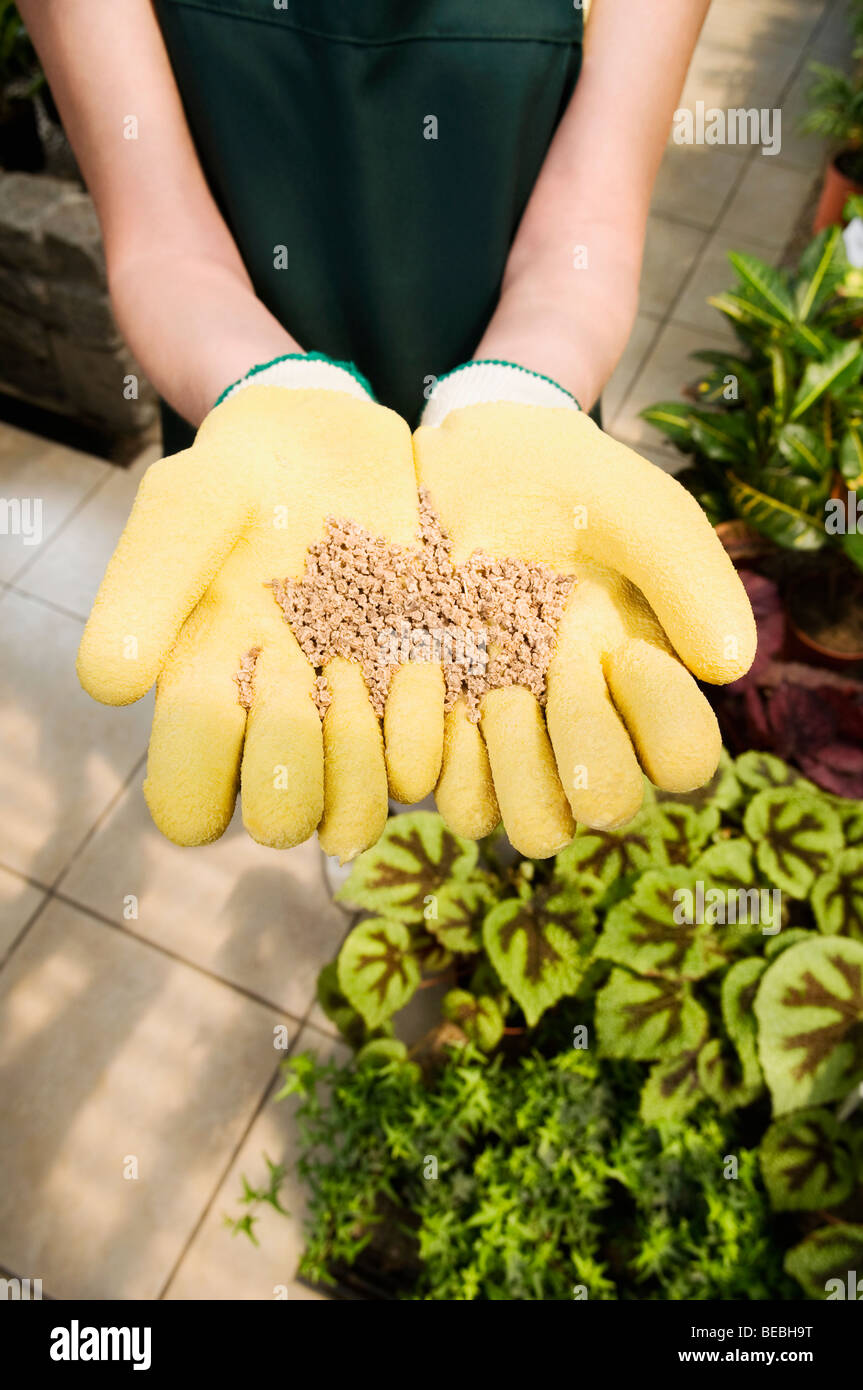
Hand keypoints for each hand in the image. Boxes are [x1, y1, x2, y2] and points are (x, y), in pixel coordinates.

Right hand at [77, 356, 443, 860]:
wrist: (327, 440)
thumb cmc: (239, 477)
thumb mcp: (183, 509)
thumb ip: (142, 589)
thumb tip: (107, 689)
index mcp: (201, 696)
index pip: (191, 808)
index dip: (216, 767)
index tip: (242, 676)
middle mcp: (271, 726)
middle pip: (286, 822)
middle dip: (304, 766)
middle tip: (313, 672)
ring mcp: (344, 717)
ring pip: (360, 813)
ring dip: (372, 754)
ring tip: (373, 667)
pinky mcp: (410, 695)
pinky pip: (426, 762)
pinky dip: (432, 721)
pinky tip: (423, 655)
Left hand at [413, 362, 755, 858]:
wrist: (461, 458)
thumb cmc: (568, 483)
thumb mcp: (638, 508)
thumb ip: (690, 573)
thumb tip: (730, 667)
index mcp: (646, 682)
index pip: (684, 757)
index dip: (661, 716)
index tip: (621, 644)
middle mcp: (585, 727)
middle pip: (606, 808)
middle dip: (579, 749)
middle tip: (544, 671)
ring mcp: (510, 740)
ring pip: (528, 825)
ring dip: (504, 758)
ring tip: (482, 678)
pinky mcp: (438, 735)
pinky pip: (438, 789)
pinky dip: (428, 739)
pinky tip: (423, 668)